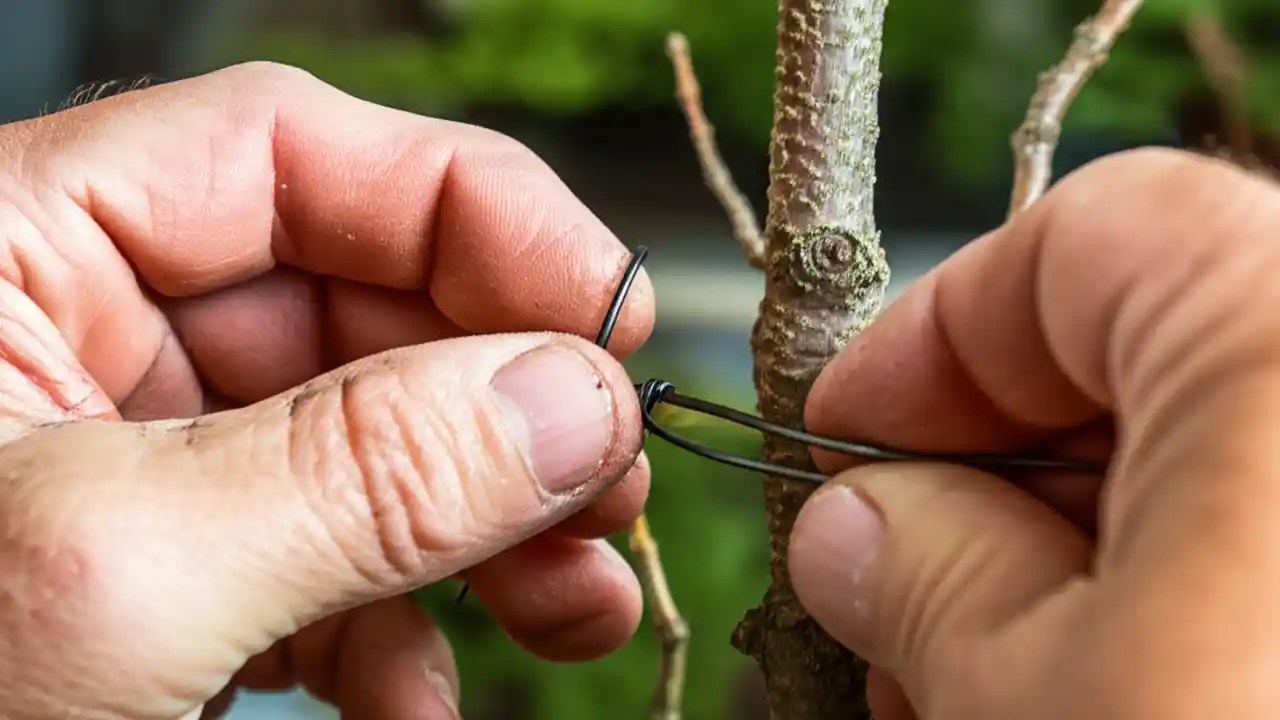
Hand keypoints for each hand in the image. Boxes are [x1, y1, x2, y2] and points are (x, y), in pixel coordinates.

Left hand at [0, 63, 653, 718]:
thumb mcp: (112, 580)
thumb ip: (358, 473)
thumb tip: (575, 399)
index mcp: (11, 247)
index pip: (291, 154)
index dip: (476, 215)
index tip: (609, 321)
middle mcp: (77, 335)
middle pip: (356, 302)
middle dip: (504, 404)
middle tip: (610, 482)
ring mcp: (129, 460)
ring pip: (365, 440)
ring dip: (490, 526)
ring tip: (579, 605)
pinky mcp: (162, 571)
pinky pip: (320, 559)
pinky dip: (400, 629)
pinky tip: (428, 699)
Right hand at [790, 148, 1279, 717]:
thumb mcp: (1039, 695)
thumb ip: (928, 572)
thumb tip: (855, 527)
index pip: (1086, 242)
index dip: (928, 340)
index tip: (839, 445)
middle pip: (1141, 361)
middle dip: (985, 481)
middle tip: (889, 597)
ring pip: (1204, 464)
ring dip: (1058, 563)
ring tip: (963, 678)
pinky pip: (1258, 546)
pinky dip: (1163, 605)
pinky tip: (1078, 683)